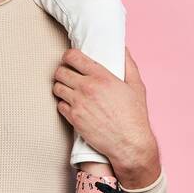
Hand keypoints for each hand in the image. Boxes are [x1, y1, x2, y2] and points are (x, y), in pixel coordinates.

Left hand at [52, 47, 161, 188]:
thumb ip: (128, 64)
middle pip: (60, 71)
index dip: (68, 56)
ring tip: (68, 89)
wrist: (129, 143)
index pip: (73, 57)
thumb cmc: (135, 116)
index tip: (70, 60)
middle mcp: (87, 87)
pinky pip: (59, 105)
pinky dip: (63, 104)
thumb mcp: (136, 86)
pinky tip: (72, 105)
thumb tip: (123, 49)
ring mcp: (78, 103)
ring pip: (57, 88)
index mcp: (101, 76)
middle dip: (62, 71)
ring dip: (60, 87)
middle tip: (68, 75)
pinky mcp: (74, 118)